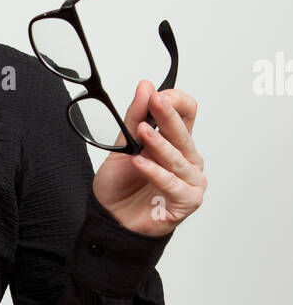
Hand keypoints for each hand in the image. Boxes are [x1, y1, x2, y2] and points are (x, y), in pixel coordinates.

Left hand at [91, 80, 206, 236]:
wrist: (112, 217)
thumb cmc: (121, 185)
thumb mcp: (123, 145)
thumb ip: (135, 117)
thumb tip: (146, 86)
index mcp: (176, 141)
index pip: (188, 112)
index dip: (175, 101)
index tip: (155, 95)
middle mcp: (188, 158)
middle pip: (183, 132)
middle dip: (167, 115)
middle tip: (155, 101)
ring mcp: (190, 180)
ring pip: (178, 157)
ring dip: (159, 144)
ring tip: (142, 133)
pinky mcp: (188, 200)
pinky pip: (173, 183)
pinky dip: (156, 173)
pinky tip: (141, 163)